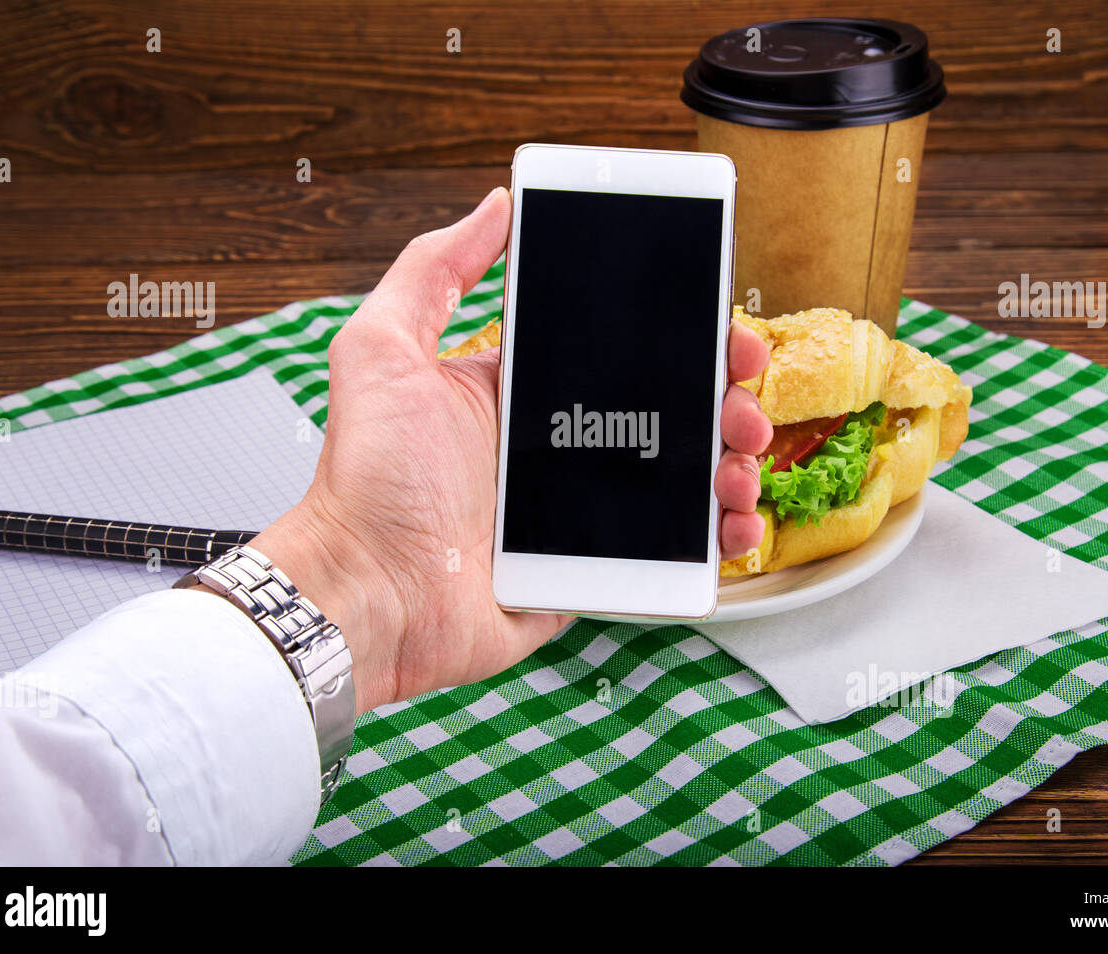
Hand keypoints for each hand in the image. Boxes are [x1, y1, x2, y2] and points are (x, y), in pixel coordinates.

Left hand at [249, 187, 771, 712]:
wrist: (370, 593)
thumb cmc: (367, 482)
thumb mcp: (383, 351)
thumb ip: (433, 271)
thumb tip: (491, 206)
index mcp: (520, 391)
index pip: (619, 352)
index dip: (677, 337)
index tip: (718, 327)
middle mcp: (555, 445)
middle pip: (665, 411)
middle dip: (720, 398)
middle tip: (740, 398)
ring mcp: (578, 511)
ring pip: (679, 479)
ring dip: (730, 463)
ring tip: (740, 463)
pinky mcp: (590, 567)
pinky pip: (668, 550)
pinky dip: (714, 539)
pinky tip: (733, 524)